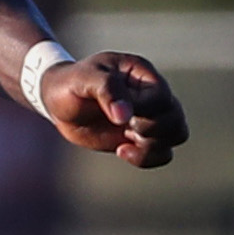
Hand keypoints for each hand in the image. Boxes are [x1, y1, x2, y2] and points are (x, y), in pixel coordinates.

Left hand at [40, 52, 187, 167]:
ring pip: (176, 136)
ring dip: (152, 146)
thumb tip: (125, 116)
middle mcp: (150, 97)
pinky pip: (161, 154)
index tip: (120, 113)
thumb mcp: (85, 79)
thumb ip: (107, 91)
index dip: (145, 110)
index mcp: (143, 76)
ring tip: (124, 143)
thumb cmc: (72, 82)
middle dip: (151, 129)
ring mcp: (147, 118)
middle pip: (176, 119)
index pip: (162, 97)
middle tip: (125, 127)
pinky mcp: (138, 138)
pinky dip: (146, 158)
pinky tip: (120, 151)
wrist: (57, 100)